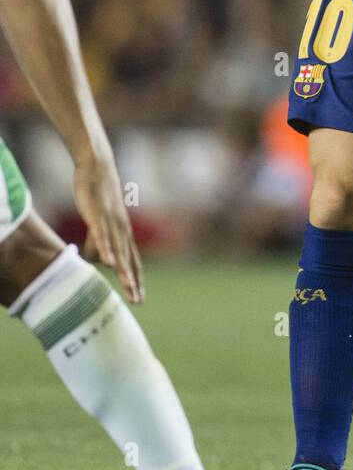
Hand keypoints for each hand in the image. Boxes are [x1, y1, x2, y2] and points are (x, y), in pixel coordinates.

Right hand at [75, 151, 142, 303]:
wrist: (97, 167)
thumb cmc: (98, 196)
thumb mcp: (100, 224)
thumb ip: (100, 243)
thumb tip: (102, 262)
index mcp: (123, 233)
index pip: (133, 260)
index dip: (136, 279)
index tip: (139, 299)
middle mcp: (122, 230)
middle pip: (129, 260)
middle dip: (133, 281)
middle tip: (138, 302)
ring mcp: (111, 222)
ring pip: (118, 250)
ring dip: (123, 270)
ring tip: (127, 288)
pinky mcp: (98, 214)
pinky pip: (102, 235)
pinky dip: (106, 250)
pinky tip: (110, 263)